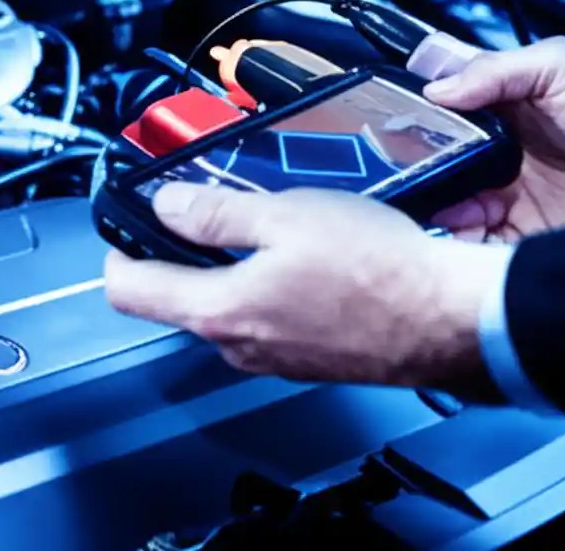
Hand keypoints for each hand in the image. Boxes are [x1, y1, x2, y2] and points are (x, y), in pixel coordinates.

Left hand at [104, 182, 508, 387]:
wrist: (450, 317)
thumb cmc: (379, 271)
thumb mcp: (285, 216)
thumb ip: (214, 214)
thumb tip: (166, 206)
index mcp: (218, 311)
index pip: (127, 292)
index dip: (114, 253)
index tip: (120, 226)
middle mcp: (237, 345)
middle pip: (174, 299)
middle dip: (176, 254)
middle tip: (195, 209)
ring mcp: (273, 358)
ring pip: (224, 307)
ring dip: (228, 269)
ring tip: (261, 225)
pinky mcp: (307, 357)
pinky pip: (266, 318)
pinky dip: (269, 287)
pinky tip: (301, 258)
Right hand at [409, 34, 564, 240]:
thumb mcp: (555, 66)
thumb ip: (493, 70)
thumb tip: (436, 88)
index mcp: (489, 120)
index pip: (431, 130)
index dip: (408, 138)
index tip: (393, 144)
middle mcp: (489, 163)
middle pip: (431, 179)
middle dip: (417, 185)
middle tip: (414, 187)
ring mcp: (503, 203)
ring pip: (447, 218)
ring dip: (437, 220)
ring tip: (446, 214)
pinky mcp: (521, 238)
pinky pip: (477, 251)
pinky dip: (463, 252)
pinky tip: (463, 240)